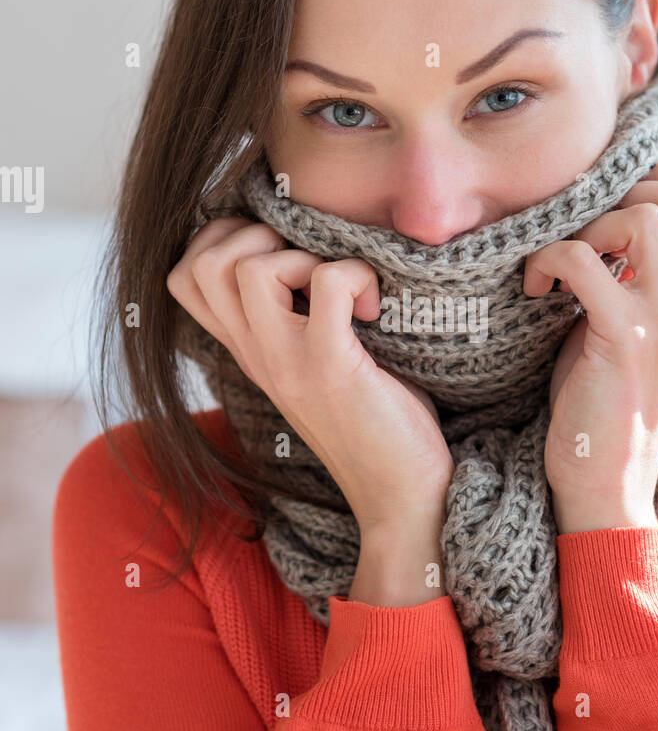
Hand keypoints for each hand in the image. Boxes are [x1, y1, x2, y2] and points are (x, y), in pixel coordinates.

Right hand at [167, 217, 454, 535]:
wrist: (401, 494)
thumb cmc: (375, 419)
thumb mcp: (313, 362)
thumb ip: (294, 318)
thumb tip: (306, 248)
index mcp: (248, 350)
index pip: (183, 277)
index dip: (221, 240)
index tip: (279, 252)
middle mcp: (255, 355)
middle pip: (201, 263)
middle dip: (256, 235)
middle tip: (307, 265)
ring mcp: (288, 363)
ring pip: (250, 269)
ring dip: (302, 256)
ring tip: (339, 289)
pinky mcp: (331, 367)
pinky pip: (327, 283)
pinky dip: (357, 275)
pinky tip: (374, 307)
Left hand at [523, 162, 657, 532]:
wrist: (606, 483)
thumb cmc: (608, 401)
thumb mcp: (646, 331)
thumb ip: (649, 276)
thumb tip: (615, 213)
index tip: (629, 195)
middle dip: (628, 194)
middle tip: (587, 230)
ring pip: (642, 217)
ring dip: (587, 227)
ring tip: (560, 265)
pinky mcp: (626, 340)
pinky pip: (584, 259)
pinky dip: (549, 259)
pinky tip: (537, 287)